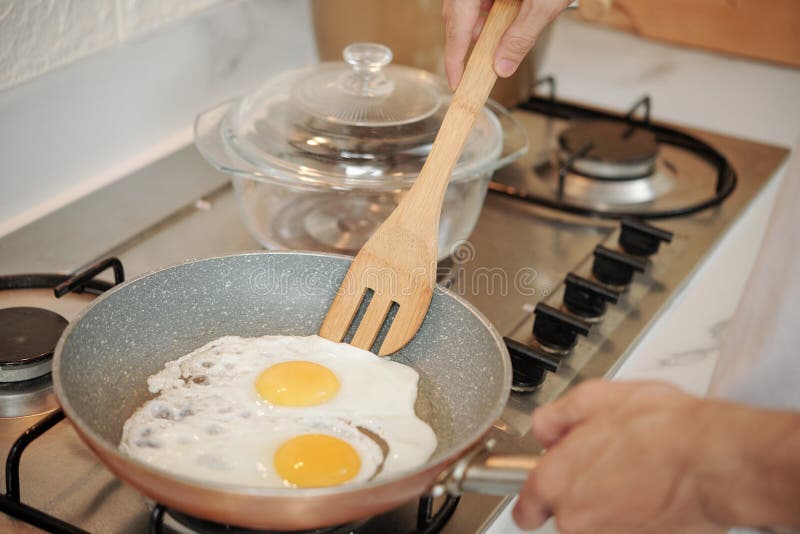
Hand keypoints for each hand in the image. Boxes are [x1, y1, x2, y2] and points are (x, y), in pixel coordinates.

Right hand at [442, 0, 570, 88]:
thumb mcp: (542, 5)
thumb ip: (521, 37)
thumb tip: (502, 66)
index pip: (458, 25)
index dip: (454, 57)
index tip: (456, 81)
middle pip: (457, 15)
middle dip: (467, 42)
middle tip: (475, 68)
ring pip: (468, 6)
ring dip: (481, 27)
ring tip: (499, 41)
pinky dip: (490, 12)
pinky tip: (506, 19)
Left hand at [513, 380, 799, 532]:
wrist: (713, 460)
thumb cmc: (661, 428)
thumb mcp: (593, 397)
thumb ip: (554, 417)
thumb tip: (545, 430)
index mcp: (555, 481)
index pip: (526, 507)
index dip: (537, 495)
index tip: (545, 493)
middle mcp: (576, 518)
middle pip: (566, 514)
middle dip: (583, 492)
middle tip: (610, 465)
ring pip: (599, 524)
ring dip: (612, 505)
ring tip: (637, 475)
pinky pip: (629, 530)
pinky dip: (638, 517)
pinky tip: (653, 492)